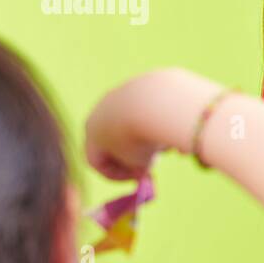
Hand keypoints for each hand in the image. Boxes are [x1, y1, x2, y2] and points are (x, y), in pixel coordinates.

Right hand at [84, 69, 199, 180]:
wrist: (156, 101)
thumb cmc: (142, 139)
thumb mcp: (139, 162)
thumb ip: (138, 166)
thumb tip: (144, 162)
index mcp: (91, 131)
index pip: (95, 160)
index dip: (116, 175)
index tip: (137, 179)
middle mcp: (100, 110)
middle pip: (113, 139)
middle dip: (133, 154)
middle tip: (153, 162)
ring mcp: (119, 94)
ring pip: (132, 123)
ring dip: (148, 137)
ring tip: (166, 143)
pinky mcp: (140, 84)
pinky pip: (147, 108)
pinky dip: (157, 120)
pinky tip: (172, 126)